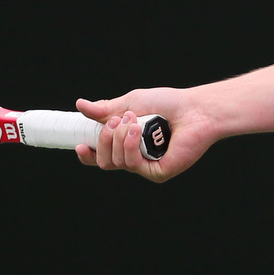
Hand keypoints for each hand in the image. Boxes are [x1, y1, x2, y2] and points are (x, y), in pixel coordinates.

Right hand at [74, 88, 213, 180]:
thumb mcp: (130, 102)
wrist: (194, 108)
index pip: (101, 157)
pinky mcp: (159, 172)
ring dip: (119, 137)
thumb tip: (80, 105)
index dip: (88, 155)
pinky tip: (137, 131)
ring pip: (115, 162)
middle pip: (104, 161)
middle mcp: (136, 158)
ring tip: (134, 120)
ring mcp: (147, 166)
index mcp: (127, 144)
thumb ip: (105, 110)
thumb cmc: (168, 103)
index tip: (80, 145)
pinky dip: (130, 146)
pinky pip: (133, 165)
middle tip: (119, 120)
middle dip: (104, 139)